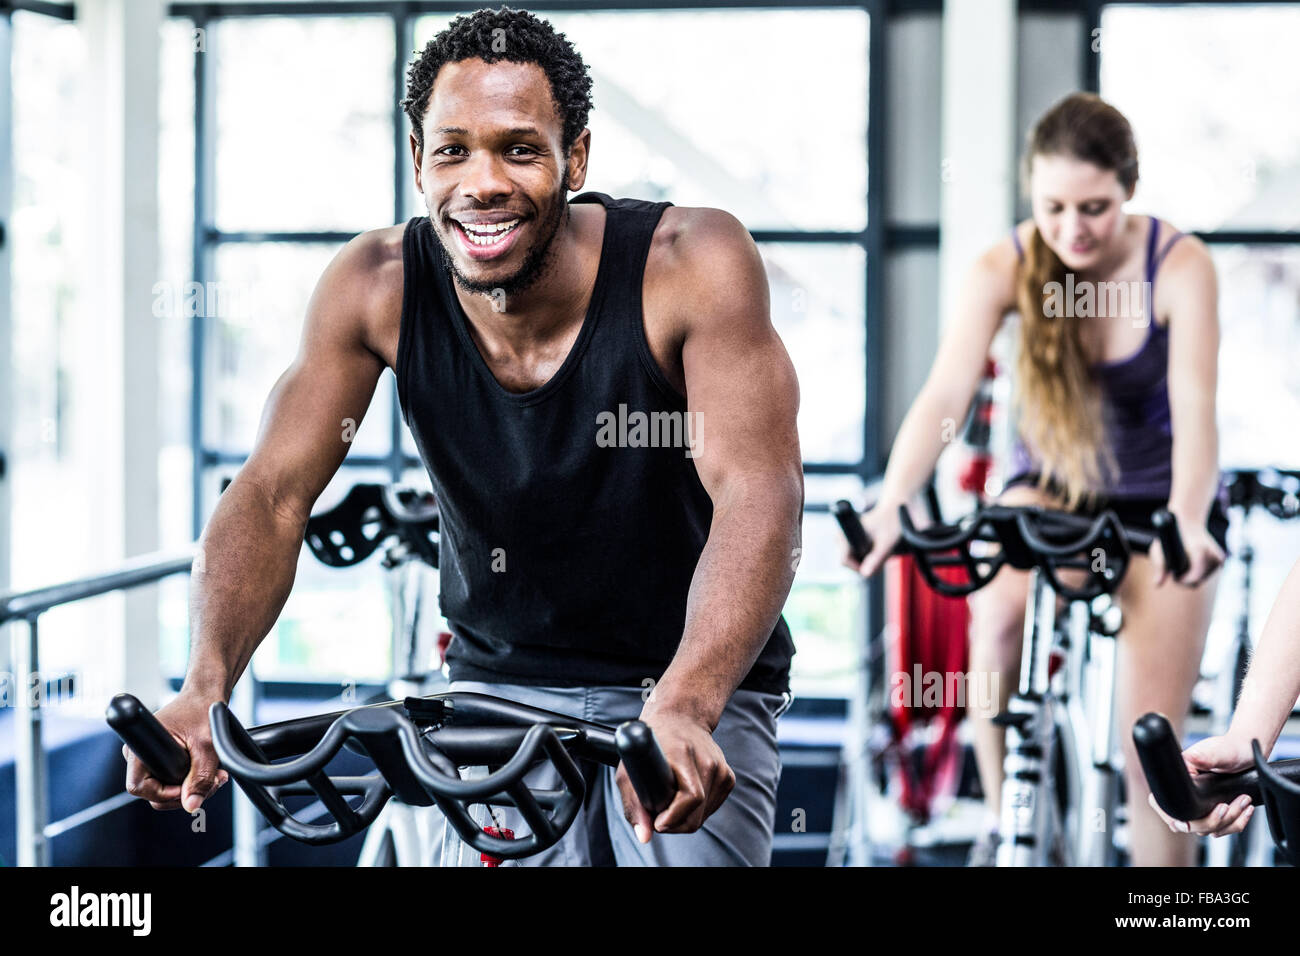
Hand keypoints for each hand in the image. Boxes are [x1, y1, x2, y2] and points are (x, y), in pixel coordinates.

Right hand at [123, 691, 228, 812]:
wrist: (206, 695)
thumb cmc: (202, 710)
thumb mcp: (207, 745)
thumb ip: (201, 776)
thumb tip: (191, 805)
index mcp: (141, 748)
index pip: (138, 788)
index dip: (164, 794)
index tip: (187, 787)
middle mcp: (140, 754)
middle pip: (155, 793)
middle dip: (186, 792)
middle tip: (214, 781)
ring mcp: (150, 758)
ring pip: (166, 788)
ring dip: (193, 787)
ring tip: (217, 774)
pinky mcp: (161, 759)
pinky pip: (171, 780)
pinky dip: (192, 780)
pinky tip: (210, 772)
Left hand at [615, 706, 733, 842]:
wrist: (681, 718)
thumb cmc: (653, 745)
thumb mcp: (631, 769)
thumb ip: (634, 804)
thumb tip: (643, 836)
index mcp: (684, 752)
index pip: (691, 796)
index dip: (674, 816)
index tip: (657, 822)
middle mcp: (708, 760)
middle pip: (696, 814)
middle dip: (674, 823)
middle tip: (657, 816)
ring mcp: (721, 768)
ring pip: (703, 816)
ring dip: (684, 817)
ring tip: (669, 800)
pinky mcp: (728, 777)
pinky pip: (710, 808)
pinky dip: (696, 810)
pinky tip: (684, 794)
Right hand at [840, 502, 901, 579]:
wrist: (892, 512)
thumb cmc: (891, 524)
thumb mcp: (886, 543)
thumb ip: (876, 559)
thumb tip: (865, 575)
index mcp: (846, 533)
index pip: (844, 561)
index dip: (859, 568)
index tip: (874, 566)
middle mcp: (840, 535)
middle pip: (847, 562)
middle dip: (865, 564)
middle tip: (882, 556)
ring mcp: (842, 539)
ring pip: (851, 561)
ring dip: (866, 561)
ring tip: (880, 550)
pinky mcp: (847, 541)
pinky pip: (853, 557)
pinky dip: (866, 556)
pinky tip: (875, 548)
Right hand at [1145, 732, 1256, 836]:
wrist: (1247, 752)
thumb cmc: (1231, 748)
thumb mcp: (1219, 752)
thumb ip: (1204, 755)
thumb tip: (1189, 757)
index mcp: (1180, 777)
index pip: (1167, 807)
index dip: (1180, 818)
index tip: (1205, 813)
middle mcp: (1186, 793)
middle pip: (1191, 824)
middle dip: (1215, 820)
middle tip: (1228, 805)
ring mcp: (1200, 804)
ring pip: (1208, 829)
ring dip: (1230, 821)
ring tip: (1243, 803)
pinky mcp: (1214, 810)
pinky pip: (1222, 829)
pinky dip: (1236, 823)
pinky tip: (1244, 810)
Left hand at [1150, 519, 1223, 587]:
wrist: (1188, 521)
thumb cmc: (1171, 536)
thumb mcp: (1161, 548)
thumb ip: (1160, 566)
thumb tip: (1157, 584)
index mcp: (1199, 549)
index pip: (1196, 574)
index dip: (1184, 580)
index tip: (1175, 578)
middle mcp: (1212, 554)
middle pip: (1198, 579)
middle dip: (1185, 579)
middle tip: (1175, 574)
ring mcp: (1218, 557)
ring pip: (1202, 578)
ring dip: (1191, 575)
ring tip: (1182, 564)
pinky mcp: (1220, 559)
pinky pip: (1207, 574)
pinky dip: (1199, 572)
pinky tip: (1192, 563)